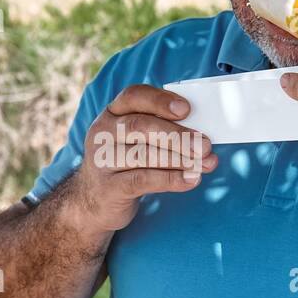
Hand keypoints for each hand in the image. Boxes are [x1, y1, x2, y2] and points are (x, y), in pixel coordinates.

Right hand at [69, 84, 217, 232]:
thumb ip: (161, 132)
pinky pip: (142, 180)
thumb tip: (201, 136)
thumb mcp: (135, 141)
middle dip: (177, 135)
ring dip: (179, 159)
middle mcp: (103, 133)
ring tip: (204, 164)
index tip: (186, 109)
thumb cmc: (124, 165)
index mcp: (112, 114)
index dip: (160, 100)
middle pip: (141, 126)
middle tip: (205, 145)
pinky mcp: (109, 187)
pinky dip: (170, 180)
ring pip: (143, 154)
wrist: (92, 201)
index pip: (134, 96)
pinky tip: (191, 180)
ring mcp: (102, 160)